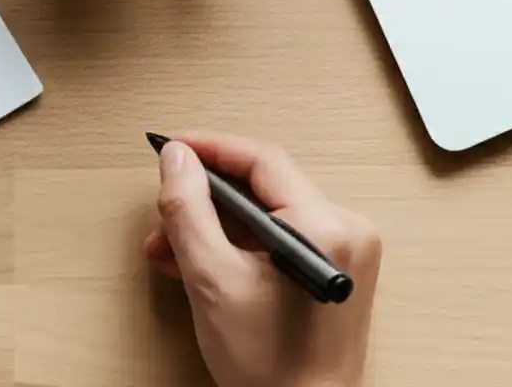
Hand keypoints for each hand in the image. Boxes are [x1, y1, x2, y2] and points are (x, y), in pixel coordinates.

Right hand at [144, 132, 380, 386]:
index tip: (172, 147)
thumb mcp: (212, 281)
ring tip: (170, 247)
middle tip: (164, 206)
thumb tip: (177, 160)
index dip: (210, 148)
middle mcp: (346, 231)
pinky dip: (239, 244)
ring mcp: (345, 252)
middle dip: (206, 197)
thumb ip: (189, 211)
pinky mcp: (334, 270)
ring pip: (267, 214)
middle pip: (264, 186)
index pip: (262, 161)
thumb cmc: (272, 369)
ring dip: (216, 224)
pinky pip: (280, 237)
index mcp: (326, 227)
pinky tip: (200, 260)